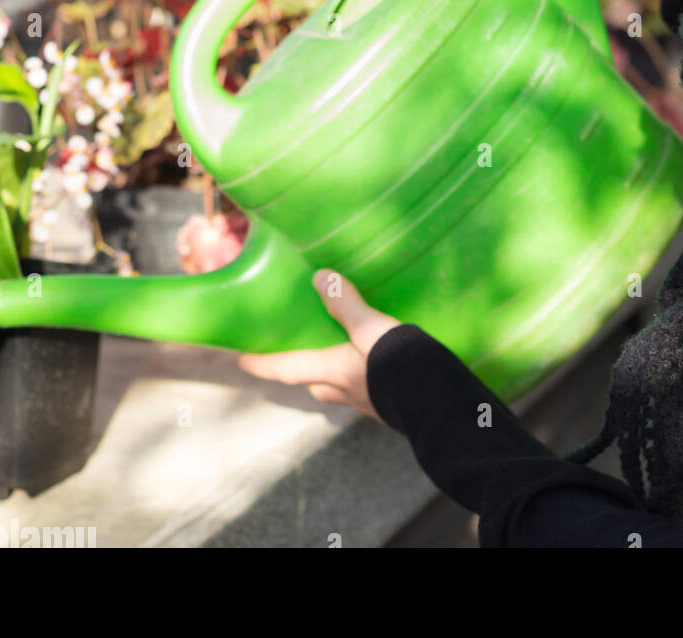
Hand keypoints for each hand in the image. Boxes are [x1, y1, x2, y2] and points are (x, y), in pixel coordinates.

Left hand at [236, 268, 403, 422]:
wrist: (441, 405)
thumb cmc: (401, 364)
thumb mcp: (372, 328)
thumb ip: (346, 303)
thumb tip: (318, 278)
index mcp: (333, 371)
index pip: (287, 368)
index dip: (263, 363)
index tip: (242, 360)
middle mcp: (346, 391)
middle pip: (312, 382)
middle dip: (301, 370)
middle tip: (298, 352)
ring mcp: (369, 403)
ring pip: (339, 390)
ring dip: (332, 375)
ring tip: (341, 354)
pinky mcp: (391, 406)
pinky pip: (365, 391)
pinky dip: (361, 377)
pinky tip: (377, 365)